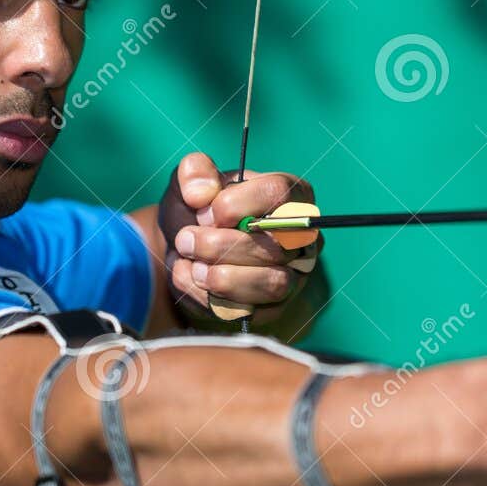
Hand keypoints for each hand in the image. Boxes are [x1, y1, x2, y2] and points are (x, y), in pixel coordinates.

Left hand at [156, 153, 320, 324]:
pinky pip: (253, 311)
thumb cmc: (198, 212)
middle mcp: (301, 238)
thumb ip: (193, 173)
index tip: (207, 213)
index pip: (279, 194)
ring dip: (224, 277)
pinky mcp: (273, 309)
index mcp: (290, 196)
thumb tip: (201, 194)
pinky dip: (215, 300)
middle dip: (222, 245)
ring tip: (192, 266)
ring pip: (273, 283)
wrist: (186, 252)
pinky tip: (194, 282)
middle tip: (185, 240)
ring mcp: (292, 276)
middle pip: (278, 244)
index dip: (238, 204)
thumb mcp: (189, 184)